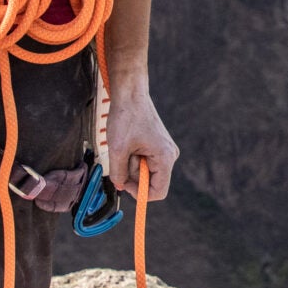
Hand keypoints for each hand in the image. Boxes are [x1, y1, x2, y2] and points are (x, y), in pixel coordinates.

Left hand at [103, 81, 177, 202]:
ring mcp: (164, 150)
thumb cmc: (126, 117)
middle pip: (151, 181)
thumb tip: (120, 185)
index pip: (158, 192)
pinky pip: (145, 161)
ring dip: (132, 164)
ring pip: (146, 171)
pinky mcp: (157, 145)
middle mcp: (169, 155)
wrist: (130, 94)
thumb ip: (119, 173)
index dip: (140, 193)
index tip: (124, 184)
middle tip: (123, 157)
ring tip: (126, 146)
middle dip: (133, 174)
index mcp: (165, 158)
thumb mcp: (118, 150)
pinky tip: (129, 143)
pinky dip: (133, 157)